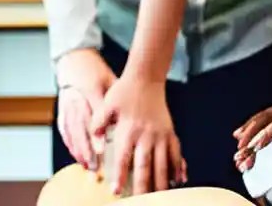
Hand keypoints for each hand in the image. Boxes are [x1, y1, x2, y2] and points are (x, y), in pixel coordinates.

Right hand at [55, 49, 117, 170]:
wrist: (74, 62)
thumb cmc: (96, 72)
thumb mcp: (110, 81)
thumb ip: (116, 102)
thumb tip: (128, 120)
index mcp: (91, 90)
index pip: (95, 116)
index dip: (98, 134)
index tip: (102, 150)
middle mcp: (77, 99)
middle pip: (81, 128)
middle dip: (87, 148)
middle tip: (95, 166)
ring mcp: (67, 105)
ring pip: (72, 131)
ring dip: (79, 150)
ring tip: (87, 166)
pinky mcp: (62, 110)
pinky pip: (65, 130)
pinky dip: (71, 144)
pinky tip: (77, 156)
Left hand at [91, 73, 183, 195]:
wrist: (146, 78)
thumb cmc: (124, 92)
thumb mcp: (106, 105)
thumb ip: (98, 123)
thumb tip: (92, 139)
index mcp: (128, 130)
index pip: (123, 159)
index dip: (119, 176)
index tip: (116, 191)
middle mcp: (146, 135)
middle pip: (145, 167)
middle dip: (142, 187)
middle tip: (140, 202)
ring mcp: (161, 135)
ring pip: (163, 165)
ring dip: (161, 183)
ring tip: (160, 198)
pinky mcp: (170, 133)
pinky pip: (177, 154)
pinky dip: (178, 168)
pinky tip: (179, 180)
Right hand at [233, 82, 271, 171]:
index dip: (265, 136)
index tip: (256, 148)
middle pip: (261, 125)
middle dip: (250, 141)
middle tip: (241, 157)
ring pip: (257, 121)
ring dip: (246, 135)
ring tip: (237, 149)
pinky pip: (258, 118)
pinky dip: (248, 126)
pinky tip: (238, 134)